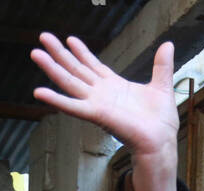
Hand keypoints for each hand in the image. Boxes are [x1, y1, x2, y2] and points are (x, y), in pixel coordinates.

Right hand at [31, 34, 178, 190]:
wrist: (161, 141)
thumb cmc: (161, 121)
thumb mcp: (162, 85)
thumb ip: (162, 65)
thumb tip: (168, 44)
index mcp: (114, 86)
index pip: (93, 65)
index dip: (81, 51)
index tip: (69, 39)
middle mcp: (102, 94)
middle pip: (75, 69)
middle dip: (59, 53)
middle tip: (43, 37)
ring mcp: (96, 103)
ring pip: (69, 82)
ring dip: (51, 68)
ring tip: (35, 53)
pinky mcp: (96, 115)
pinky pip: (72, 106)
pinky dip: (55, 100)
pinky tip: (39, 92)